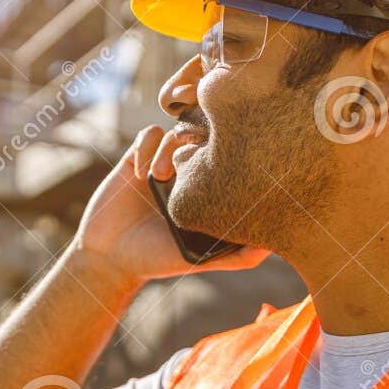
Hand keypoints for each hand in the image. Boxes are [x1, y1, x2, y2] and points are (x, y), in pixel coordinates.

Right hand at [70, 124, 269, 288]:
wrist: (111, 257)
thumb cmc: (160, 259)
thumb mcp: (204, 259)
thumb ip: (241, 255)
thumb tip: (277, 243)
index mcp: (210, 188)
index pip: (232, 155)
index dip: (233, 150)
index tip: (228, 162)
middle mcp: (191, 171)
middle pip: (209, 133)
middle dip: (204, 138)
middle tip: (194, 159)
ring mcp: (166, 161)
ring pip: (180, 129)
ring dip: (171, 148)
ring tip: (159, 177)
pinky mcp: (139, 157)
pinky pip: (150, 134)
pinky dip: (148, 148)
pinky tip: (142, 175)